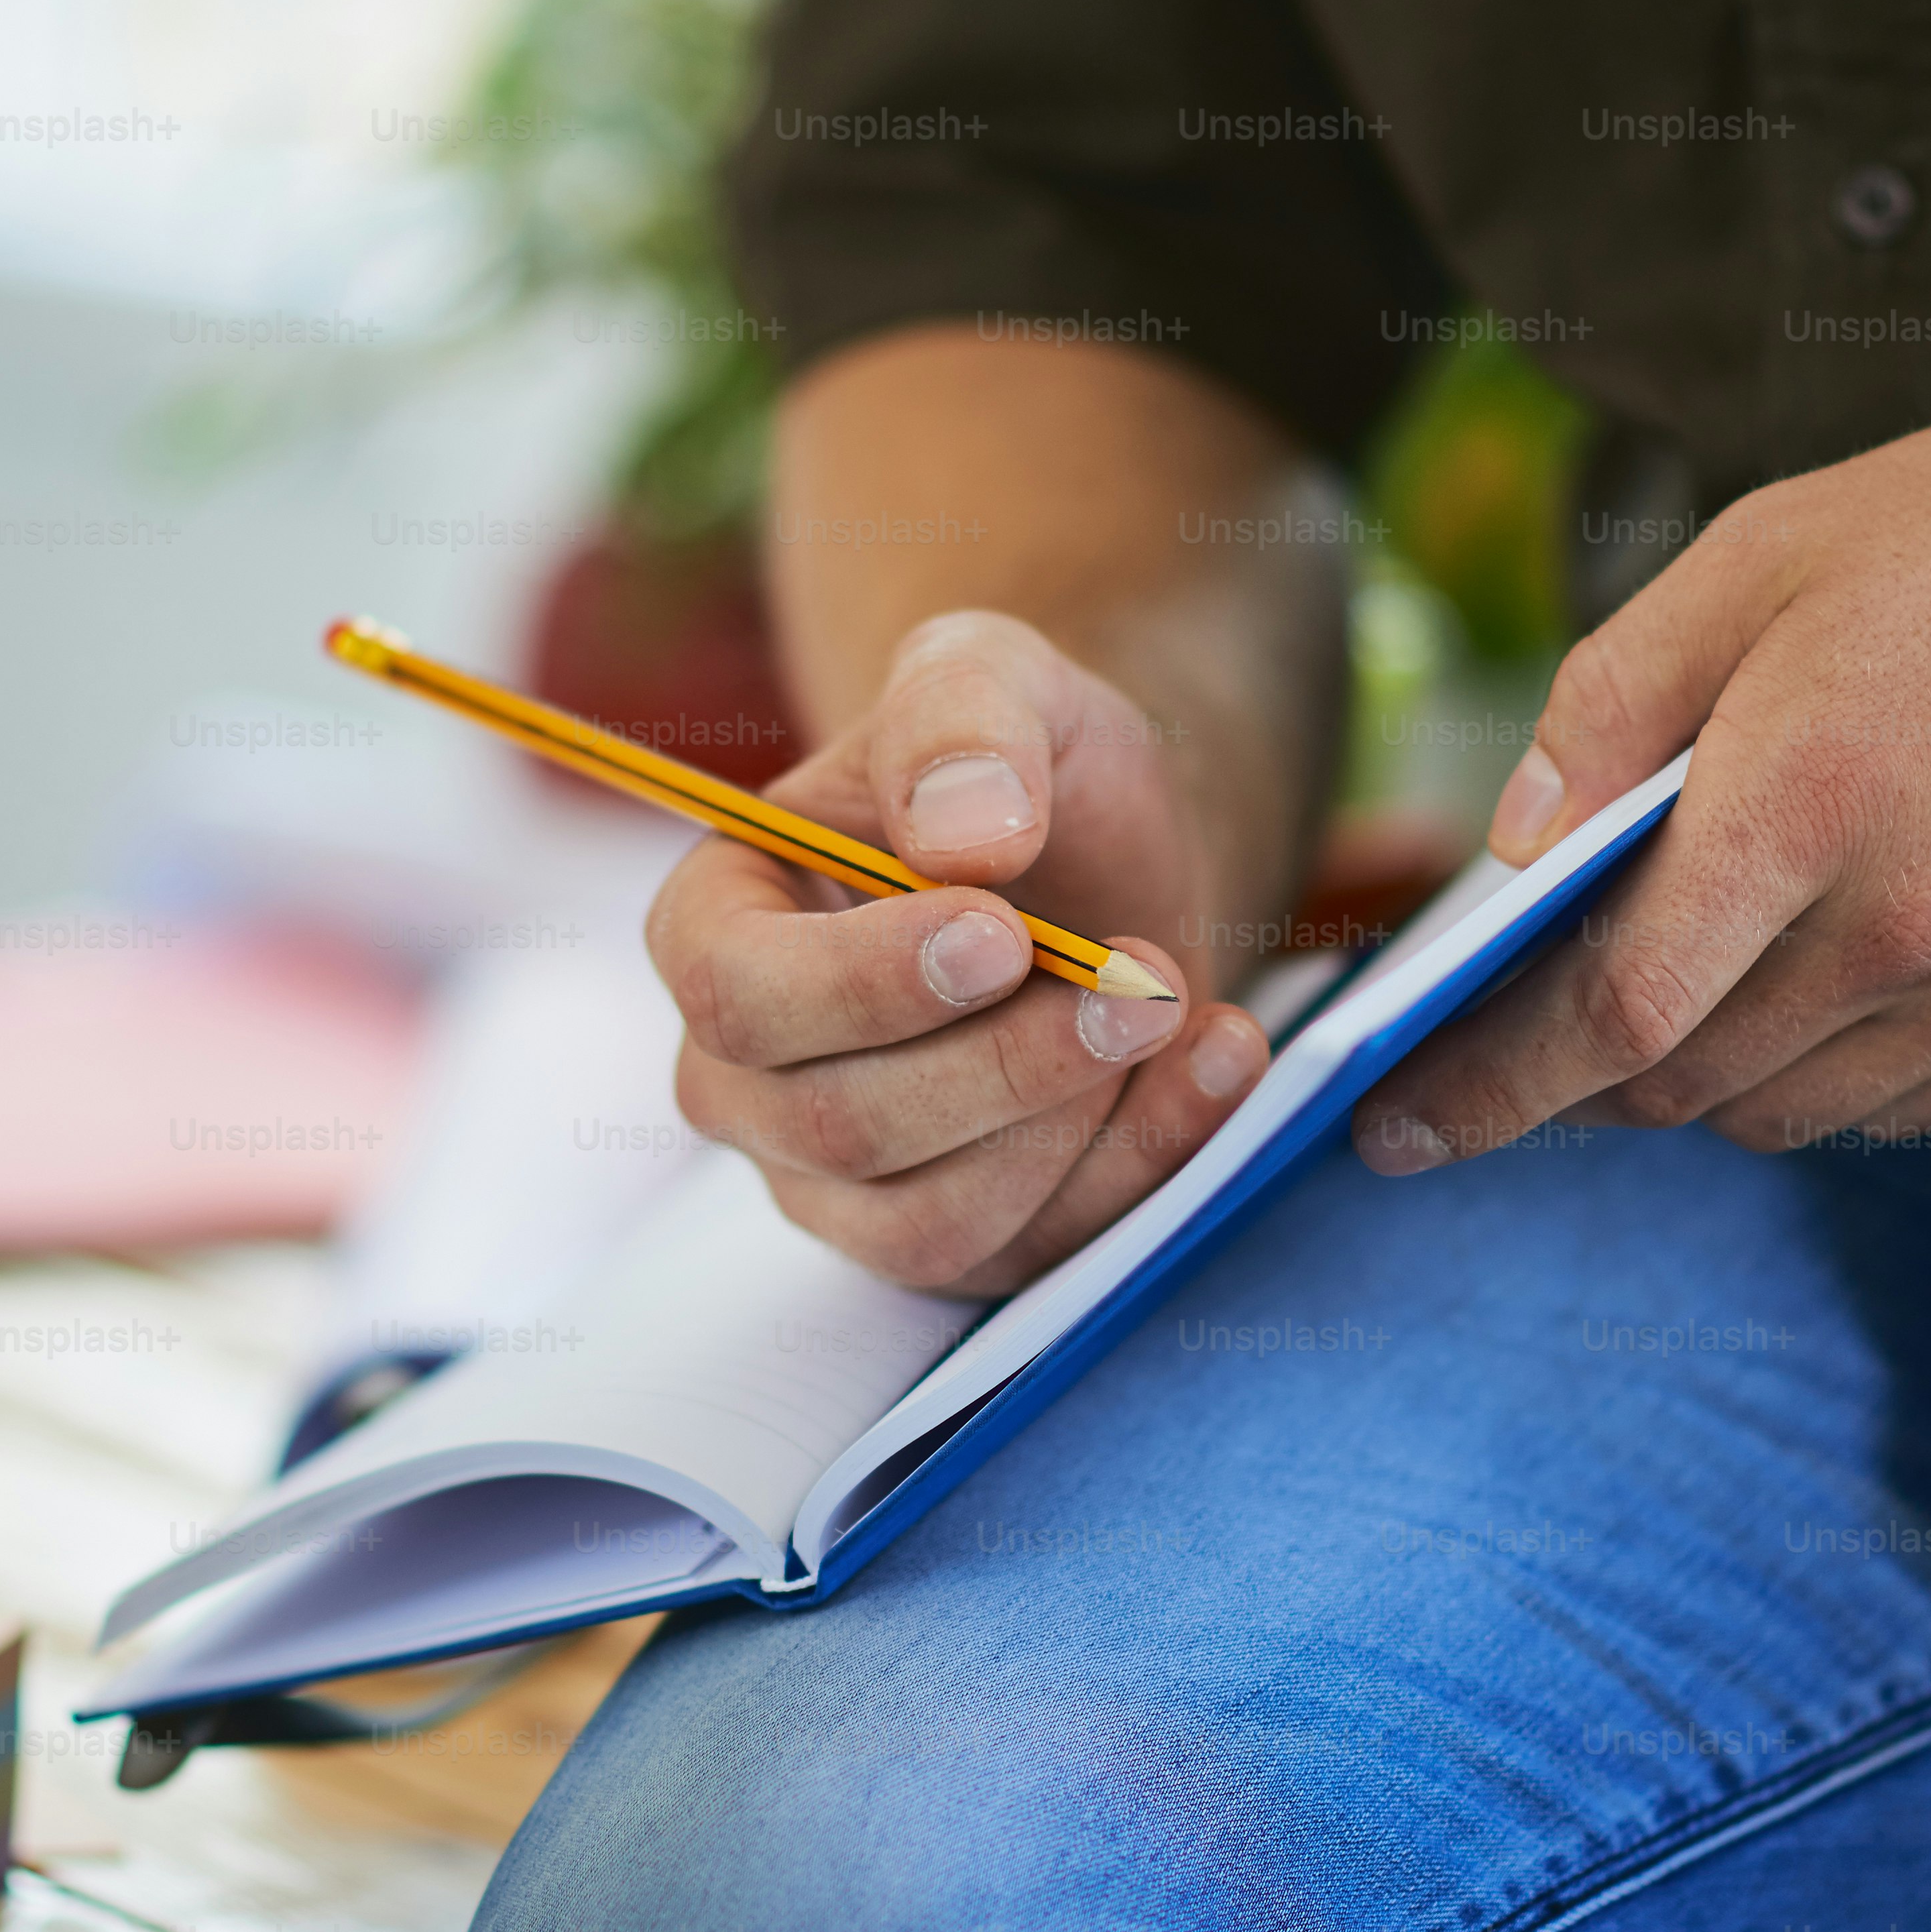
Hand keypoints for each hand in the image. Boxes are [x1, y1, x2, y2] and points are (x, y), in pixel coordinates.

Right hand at [645, 612, 1277, 1291]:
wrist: (1110, 854)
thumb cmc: (1018, 766)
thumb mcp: (993, 675)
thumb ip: (960, 719)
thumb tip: (965, 836)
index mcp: (710, 930)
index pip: (739, 998)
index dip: (867, 982)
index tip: (1005, 929)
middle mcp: (746, 1080)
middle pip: (841, 1125)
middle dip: (1007, 1061)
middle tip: (1139, 976)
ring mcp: (837, 1185)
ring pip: (929, 1223)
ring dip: (1074, 1128)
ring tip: (1176, 1008)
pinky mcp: (950, 1243)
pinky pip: (1032, 1256)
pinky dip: (1145, 1165)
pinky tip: (1220, 1056)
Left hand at [1352, 406, 1930, 1168]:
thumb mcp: (1760, 555)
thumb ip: (1612, 703)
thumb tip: (1511, 846)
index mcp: (1804, 805)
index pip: (1607, 1017)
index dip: (1486, 1090)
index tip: (1396, 1129)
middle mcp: (1903, 929)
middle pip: (1681, 1083)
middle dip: (1575, 1084)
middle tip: (1516, 1044)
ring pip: (1781, 1112)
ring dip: (1699, 1079)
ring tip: (1681, 987)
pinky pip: (1893, 1109)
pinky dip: (1819, 1075)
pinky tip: (1812, 989)